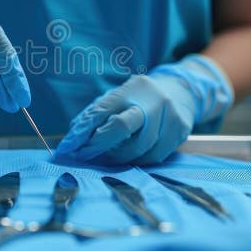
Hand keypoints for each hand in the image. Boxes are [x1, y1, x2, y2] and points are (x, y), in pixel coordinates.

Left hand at [55, 55, 232, 165]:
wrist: (180, 91)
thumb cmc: (138, 100)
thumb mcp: (117, 99)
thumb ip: (95, 116)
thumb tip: (72, 140)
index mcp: (129, 89)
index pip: (101, 111)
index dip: (83, 132)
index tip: (70, 147)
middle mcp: (151, 100)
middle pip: (121, 127)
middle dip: (99, 145)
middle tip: (87, 155)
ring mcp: (169, 115)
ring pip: (140, 149)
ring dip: (120, 158)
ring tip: (111, 156)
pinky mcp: (180, 130)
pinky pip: (156, 156)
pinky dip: (139, 161)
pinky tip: (132, 157)